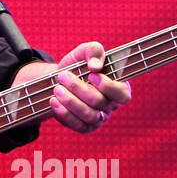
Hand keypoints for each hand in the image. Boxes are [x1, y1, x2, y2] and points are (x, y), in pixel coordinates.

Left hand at [15, 42, 131, 133]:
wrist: (59, 79)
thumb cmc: (77, 65)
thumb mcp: (84, 52)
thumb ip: (94, 51)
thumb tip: (96, 66)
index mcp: (118, 87)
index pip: (122, 94)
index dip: (107, 86)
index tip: (91, 74)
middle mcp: (111, 105)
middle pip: (99, 102)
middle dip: (78, 88)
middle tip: (63, 76)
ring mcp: (99, 118)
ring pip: (89, 116)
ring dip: (70, 101)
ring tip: (57, 89)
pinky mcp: (84, 127)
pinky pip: (78, 125)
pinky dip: (64, 113)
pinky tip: (54, 101)